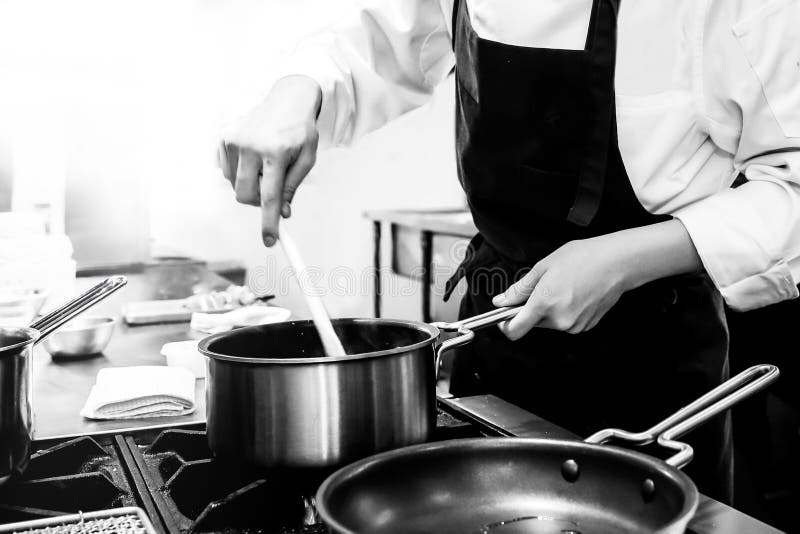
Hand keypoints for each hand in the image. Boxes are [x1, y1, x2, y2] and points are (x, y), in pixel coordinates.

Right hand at [219, 75, 322, 245]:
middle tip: (271, 192)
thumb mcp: (306, 159)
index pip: (270, 196)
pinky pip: (226, 171)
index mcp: (276, 151)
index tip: (269, 241)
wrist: (287, 99)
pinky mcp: (224, 136)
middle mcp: (251, 145)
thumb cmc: (299, 132)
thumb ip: (292, 187)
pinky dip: (240, 171)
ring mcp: (234, 139)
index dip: (269, 222)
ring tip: (265, 163)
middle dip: (257, 202)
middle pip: (245, 195)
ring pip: (235, 185)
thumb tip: (281, 213)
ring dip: (250, 183)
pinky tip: (253, 155)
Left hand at [492, 237, 627, 337]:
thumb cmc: (583, 258)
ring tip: (564, 287)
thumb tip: (501, 301)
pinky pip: (566, 322)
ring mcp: (574, 325)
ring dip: (550, 309)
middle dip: (532, 309)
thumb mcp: (543, 267)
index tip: (503, 316)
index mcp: (544, 304)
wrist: (617, 262)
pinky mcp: (586, 326)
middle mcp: (559, 320)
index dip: (505, 325)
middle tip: (543, 287)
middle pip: (533, 323)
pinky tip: (575, 293)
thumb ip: (519, 289)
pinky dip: (565, 311)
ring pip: (550, 322)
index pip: (515, 330)